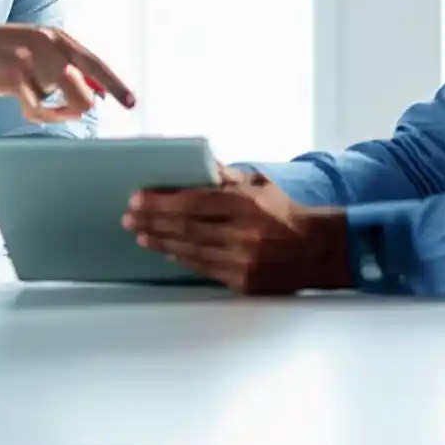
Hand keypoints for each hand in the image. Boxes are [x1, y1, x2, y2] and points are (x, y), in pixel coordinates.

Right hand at [0, 25, 135, 123]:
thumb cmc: (6, 56)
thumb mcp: (40, 55)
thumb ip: (68, 69)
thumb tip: (98, 94)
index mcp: (59, 38)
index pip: (95, 63)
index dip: (115, 84)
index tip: (131, 103)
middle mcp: (49, 44)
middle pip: (84, 85)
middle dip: (80, 106)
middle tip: (68, 112)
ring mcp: (31, 58)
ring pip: (63, 99)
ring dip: (55, 111)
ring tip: (37, 107)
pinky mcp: (14, 74)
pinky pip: (38, 107)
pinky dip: (35, 113)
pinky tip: (25, 106)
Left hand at [122, 168, 354, 293]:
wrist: (316, 250)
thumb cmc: (284, 212)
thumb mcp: (259, 184)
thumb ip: (226, 176)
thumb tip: (195, 162)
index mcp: (246, 204)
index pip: (193, 202)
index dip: (161, 202)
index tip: (136, 198)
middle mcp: (243, 234)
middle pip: (185, 228)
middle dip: (152, 222)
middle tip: (129, 218)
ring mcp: (242, 261)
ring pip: (190, 251)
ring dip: (161, 242)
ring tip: (140, 234)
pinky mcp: (242, 281)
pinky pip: (203, 268)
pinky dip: (181, 258)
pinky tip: (167, 250)